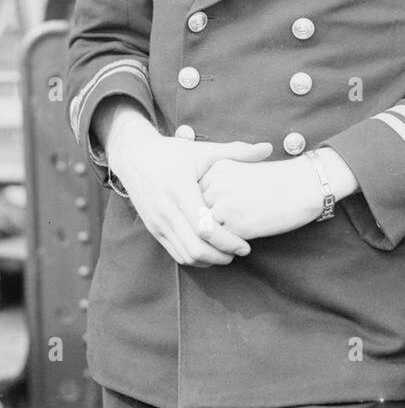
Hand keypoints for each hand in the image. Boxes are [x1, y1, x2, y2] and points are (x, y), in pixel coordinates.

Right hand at [107, 111, 272, 265]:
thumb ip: (236, 151)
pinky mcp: (153, 230)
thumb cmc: (172, 153)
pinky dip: (195, 257)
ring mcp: (157, 223)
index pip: (205, 228)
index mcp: (180, 190)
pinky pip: (175, 253)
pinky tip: (210, 251)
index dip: (227, 241)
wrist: (134, 157)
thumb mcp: (203, 150)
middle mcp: (166, 210)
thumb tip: (268, 148)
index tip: (245, 245)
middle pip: (196, 248)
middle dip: (221, 255)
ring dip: (209, 260)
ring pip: (185, 255)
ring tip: (228, 254)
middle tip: (240, 251)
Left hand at [199, 157, 322, 238]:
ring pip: (205, 230)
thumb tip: (204, 207)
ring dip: (212, 240)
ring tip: (222, 245)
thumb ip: (221, 184)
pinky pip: (221, 244)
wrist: (303, 185)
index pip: (195, 193)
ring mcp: (225, 207)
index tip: (209, 213)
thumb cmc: (277, 179)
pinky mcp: (237, 226)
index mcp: (217, 168)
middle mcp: (216, 186)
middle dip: (203, 224)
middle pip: (196, 212)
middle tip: (211, 234)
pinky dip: (226, 248)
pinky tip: (238, 246)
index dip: (201, 206)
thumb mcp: (244, 170)